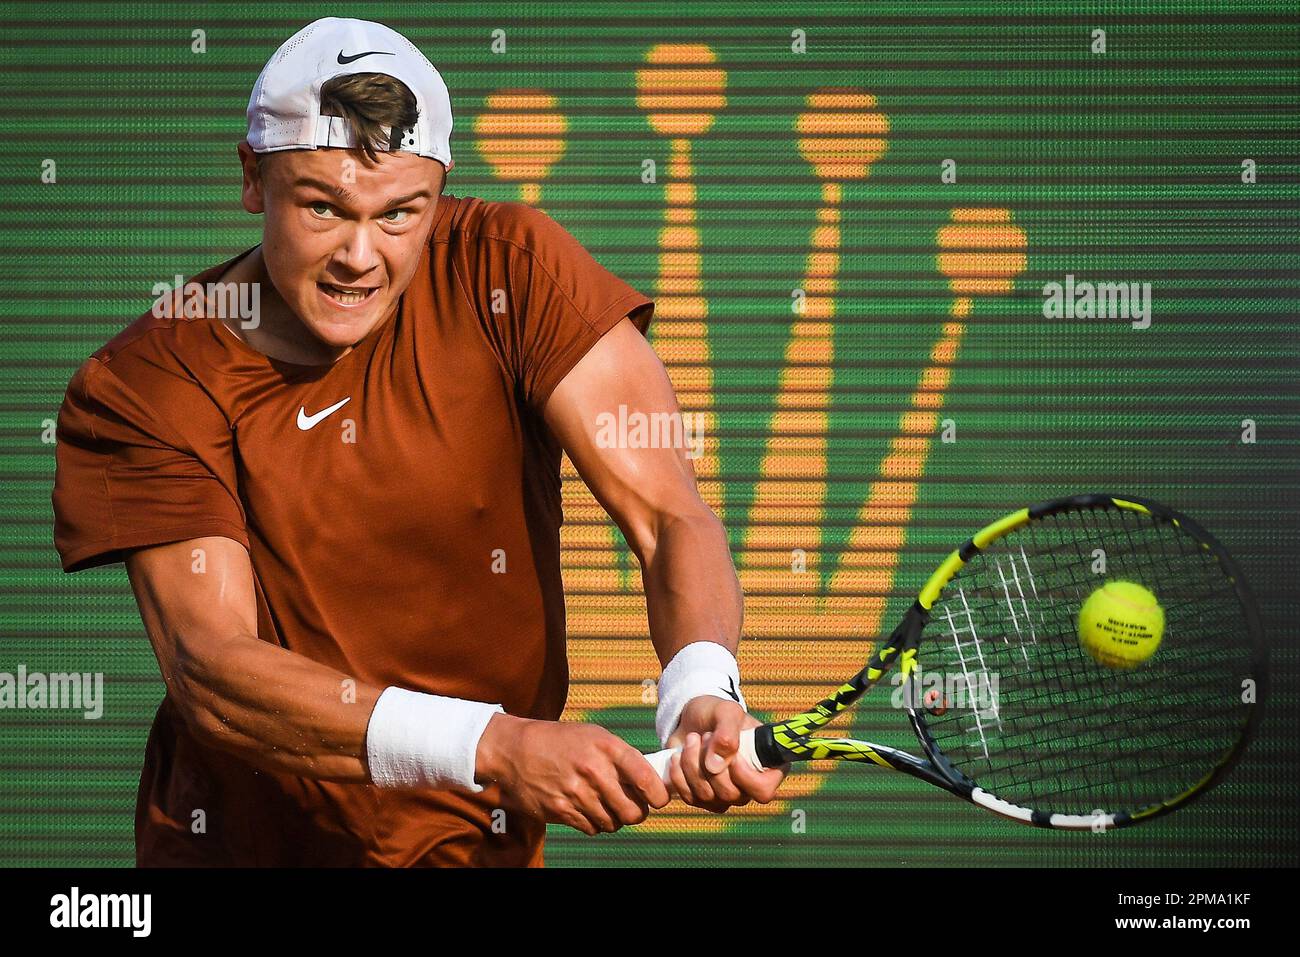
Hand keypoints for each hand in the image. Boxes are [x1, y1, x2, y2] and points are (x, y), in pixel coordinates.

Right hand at [475, 714, 670, 835]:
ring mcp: (576, 793)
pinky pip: (592, 828)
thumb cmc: (561, 740)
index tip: (658, 798)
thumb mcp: (595, 735)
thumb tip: (651, 781)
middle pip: (634, 812)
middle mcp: (594, 771)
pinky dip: (594, 823)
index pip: (647, 779)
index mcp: (607, 748)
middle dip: (637, 813)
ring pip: (613, 823)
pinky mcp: (561, 810)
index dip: (659, 795)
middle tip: (632, 806)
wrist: (516, 749)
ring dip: (614, 819)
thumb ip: (622, 757)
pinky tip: (587, 808)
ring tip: (606, 805)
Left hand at [664, 697, 786, 812]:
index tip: (731, 753)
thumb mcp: (726, 711)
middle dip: (710, 762)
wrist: (691, 719)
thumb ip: (727, 732)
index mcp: (767, 767)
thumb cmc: (716, 714)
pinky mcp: (702, 799)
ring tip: (692, 739)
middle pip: (730, 794)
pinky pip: (689, 797)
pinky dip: (679, 774)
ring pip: (707, 796)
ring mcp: (725, 796)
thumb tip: (715, 766)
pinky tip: (678, 755)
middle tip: (705, 735)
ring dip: (692, 764)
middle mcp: (748, 787)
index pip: (763, 790)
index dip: (744, 776)